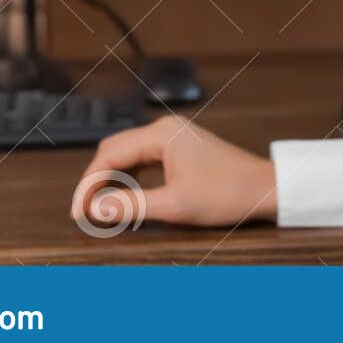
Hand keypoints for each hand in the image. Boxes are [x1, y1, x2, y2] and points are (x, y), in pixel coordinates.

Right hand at [70, 115, 276, 228]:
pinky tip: (124, 193)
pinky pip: (144, 157)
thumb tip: (94, 208)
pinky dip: (129, 175)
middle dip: (95, 180)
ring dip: (111, 177)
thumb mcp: (174, 205)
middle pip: (114, 149)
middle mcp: (165, 129)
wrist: (265, 188)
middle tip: (84, 211)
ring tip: (99, 205)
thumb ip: (131, 205)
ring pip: (128, 153)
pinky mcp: (181, 147)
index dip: (88, 186)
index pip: (109, 156)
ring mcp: (175, 136)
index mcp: (161, 135)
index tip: (77, 213)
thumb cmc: (227, 193)